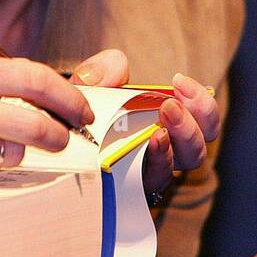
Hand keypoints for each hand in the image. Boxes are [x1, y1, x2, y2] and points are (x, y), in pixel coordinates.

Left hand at [70, 51, 221, 199]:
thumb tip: (119, 67)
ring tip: (162, 127)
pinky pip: (158, 180)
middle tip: (171, 105)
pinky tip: (151, 145)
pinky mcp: (135, 189)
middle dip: (196, 118)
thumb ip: (102, 72)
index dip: (201, 101)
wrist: (54, 143)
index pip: (202, 117)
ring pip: (189, 160)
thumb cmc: (78, 117)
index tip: (179, 82)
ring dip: (182, 138)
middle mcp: (166, 148)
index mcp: (164, 122)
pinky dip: (159, 161)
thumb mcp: (87, 89)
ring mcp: (152, 169)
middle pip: (203, 139)